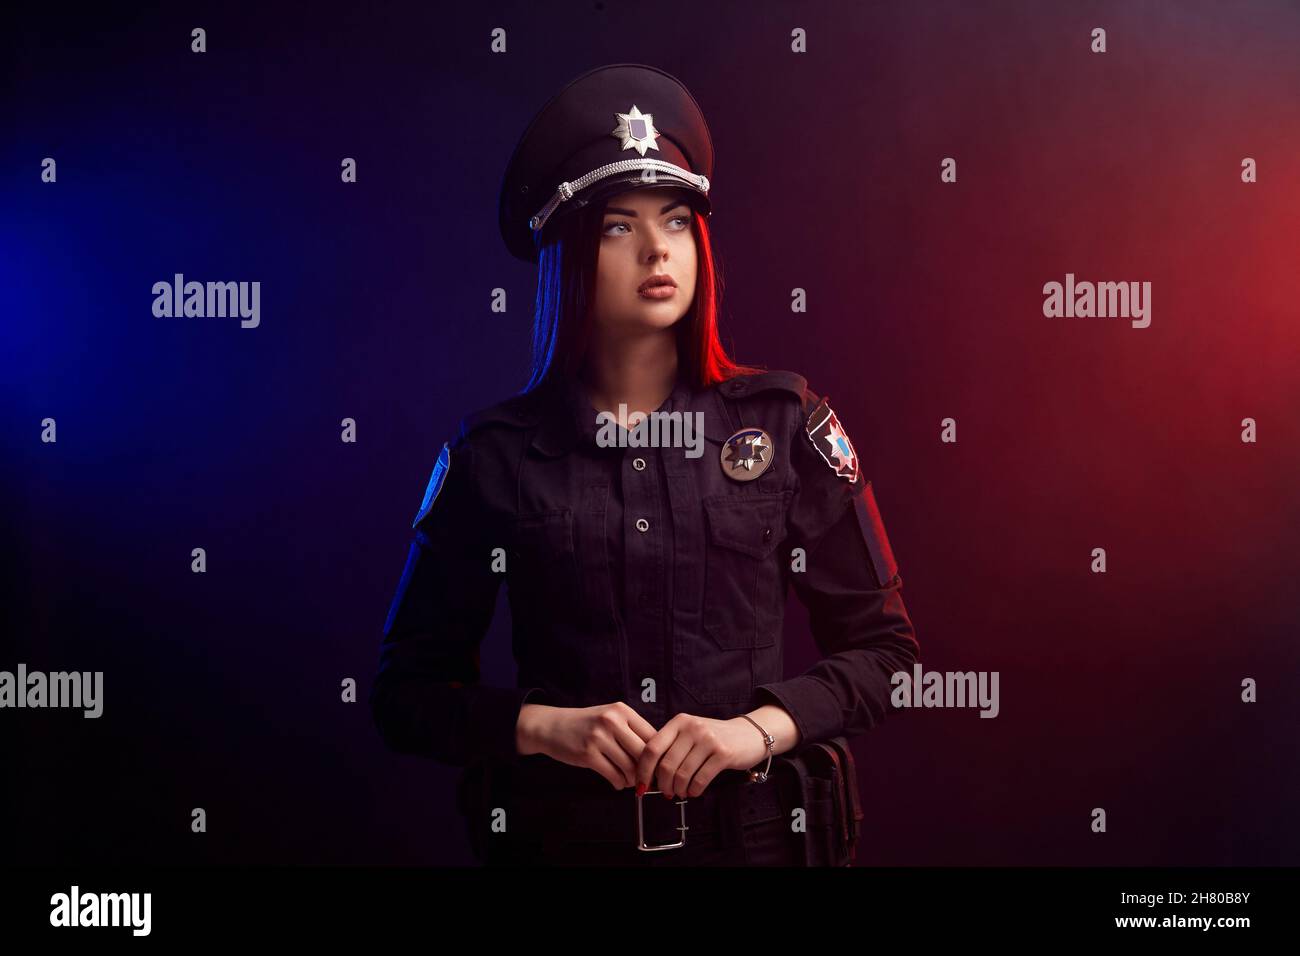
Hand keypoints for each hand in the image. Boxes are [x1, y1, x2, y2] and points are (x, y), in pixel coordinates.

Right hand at [521, 701, 658, 789]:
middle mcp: (612, 721)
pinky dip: (619, 783)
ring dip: (633, 780)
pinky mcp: (588, 754)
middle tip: (648, 779)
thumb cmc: (586, 724)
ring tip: (631, 781)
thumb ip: (631, 730)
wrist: (552, 726)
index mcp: (622, 711)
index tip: (659, 766)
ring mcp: (599, 737)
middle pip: (643, 753)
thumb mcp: (610, 717)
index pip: (652, 735)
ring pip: (629, 767)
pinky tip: (618, 782)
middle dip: (648, 771)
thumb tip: (657, 754)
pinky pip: (613, 775)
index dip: (658, 755)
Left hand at [634, 713, 770, 799]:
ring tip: (680, 793)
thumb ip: (671, 746)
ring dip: (678, 790)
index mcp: (679, 721)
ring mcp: (708, 739)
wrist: (748, 734)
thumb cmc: (714, 738)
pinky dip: (694, 790)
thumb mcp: (690, 733)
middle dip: (663, 785)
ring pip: (682, 774)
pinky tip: (694, 791)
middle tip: (665, 793)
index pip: (652, 748)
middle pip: (666, 764)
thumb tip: (649, 774)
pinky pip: (700, 779)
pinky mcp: (723, 753)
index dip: (643, 770)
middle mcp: (692, 727)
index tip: (642, 785)